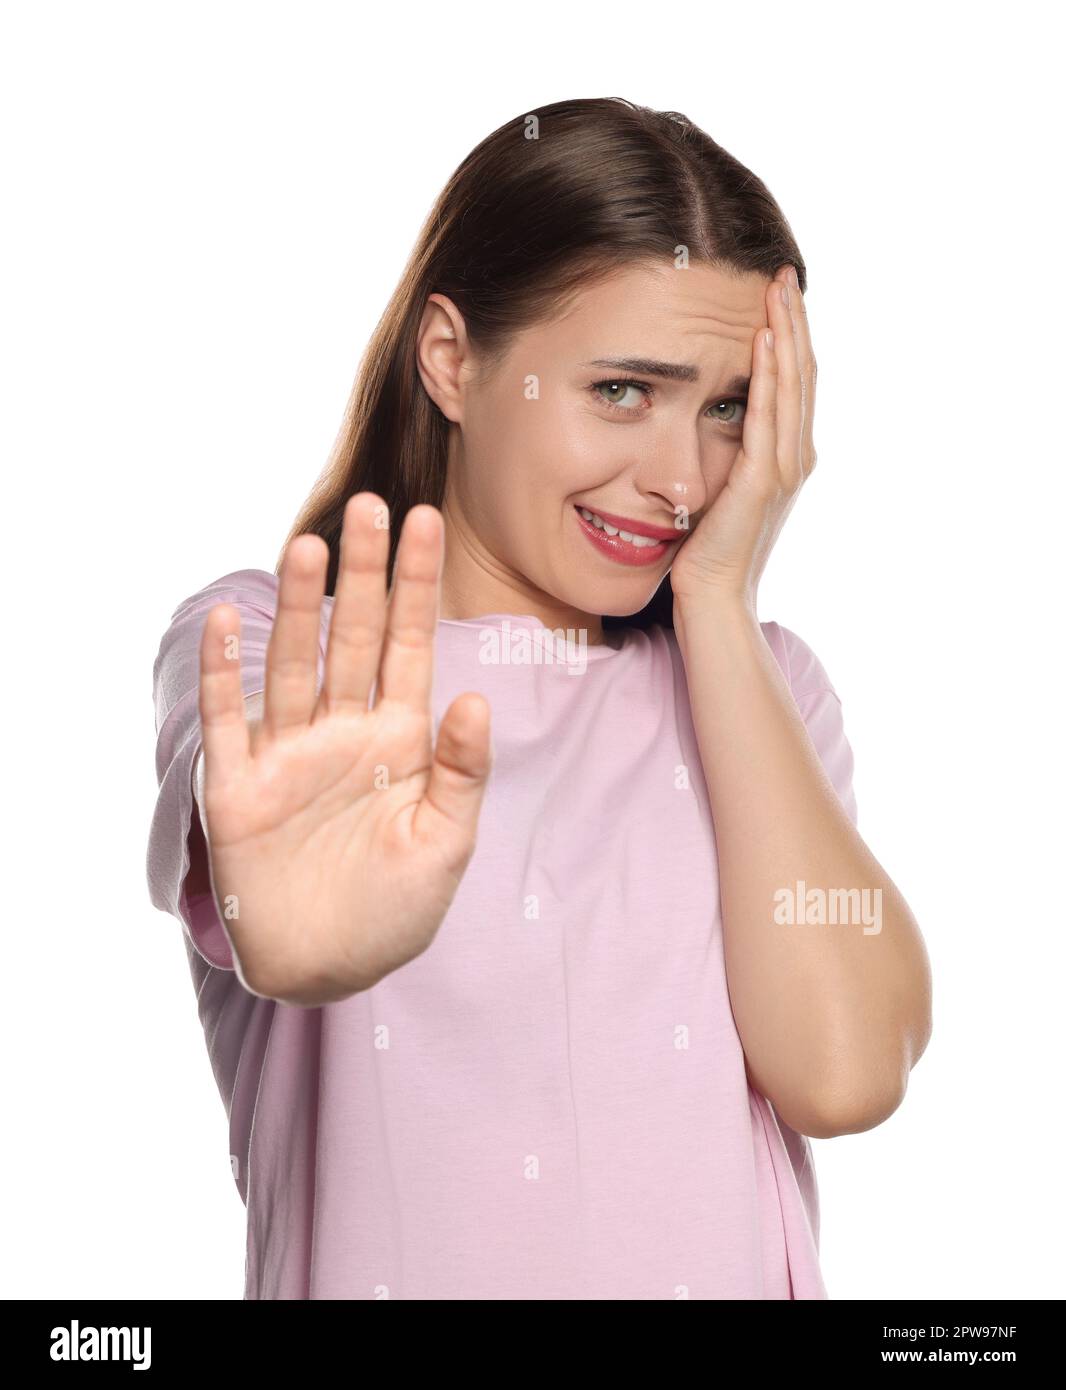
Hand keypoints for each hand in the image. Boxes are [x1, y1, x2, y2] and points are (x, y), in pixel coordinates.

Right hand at [196, 494, 492, 1005]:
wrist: (330, 969)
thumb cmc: (396, 908)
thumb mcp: (446, 843)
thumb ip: (461, 771)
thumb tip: (473, 695)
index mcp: (400, 739)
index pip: (412, 647)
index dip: (418, 586)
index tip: (426, 523)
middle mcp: (343, 731)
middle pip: (354, 638)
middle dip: (363, 575)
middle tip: (369, 506)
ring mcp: (289, 754)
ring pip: (294, 665)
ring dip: (298, 608)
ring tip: (308, 548)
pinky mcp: (238, 787)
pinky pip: (230, 720)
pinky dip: (224, 673)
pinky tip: (227, 621)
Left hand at [669, 265, 817, 616]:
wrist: (715, 599)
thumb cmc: (708, 552)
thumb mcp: (722, 490)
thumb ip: (728, 454)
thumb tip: (712, 419)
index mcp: (789, 457)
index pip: (795, 382)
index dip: (792, 336)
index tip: (779, 293)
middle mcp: (795, 458)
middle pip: (802, 373)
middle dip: (794, 320)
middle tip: (782, 272)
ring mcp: (783, 469)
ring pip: (792, 386)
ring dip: (785, 333)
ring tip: (777, 288)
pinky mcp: (761, 482)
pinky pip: (766, 417)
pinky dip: (767, 376)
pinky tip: (761, 341)